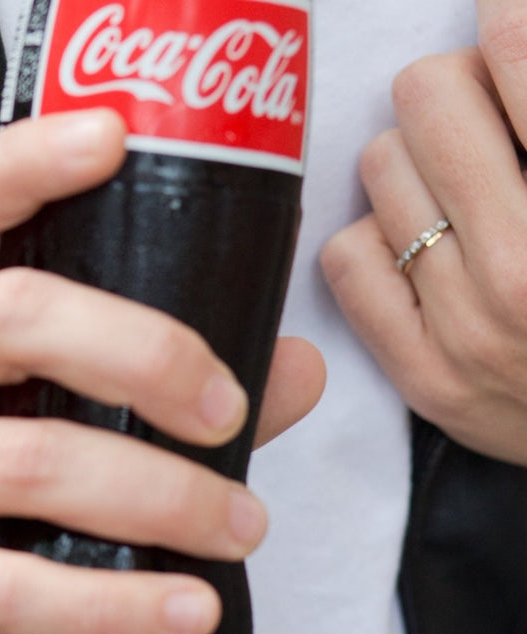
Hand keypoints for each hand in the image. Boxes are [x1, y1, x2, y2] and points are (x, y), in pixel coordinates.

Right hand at [0, 111, 324, 633]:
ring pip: (28, 463)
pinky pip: (10, 590)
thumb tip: (285, 375)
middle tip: (230, 410)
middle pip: (11, 319)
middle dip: (146, 353)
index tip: (114, 141)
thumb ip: (122, 399)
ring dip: (160, 494)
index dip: (24, 164)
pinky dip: (113, 604)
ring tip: (238, 527)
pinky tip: (181, 610)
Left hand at [321, 0, 526, 463]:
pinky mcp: (425, 376)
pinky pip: (346, 256)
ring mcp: (468, 330)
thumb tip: (505, 21)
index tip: (506, 24)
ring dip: (415, 161)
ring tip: (459, 186)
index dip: (507, 23)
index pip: (515, 48)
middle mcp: (526, 272)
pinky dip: (377, 234)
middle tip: (482, 112)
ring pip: (380, 168)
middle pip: (426, 96)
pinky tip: (424, 243)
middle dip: (456, 90)